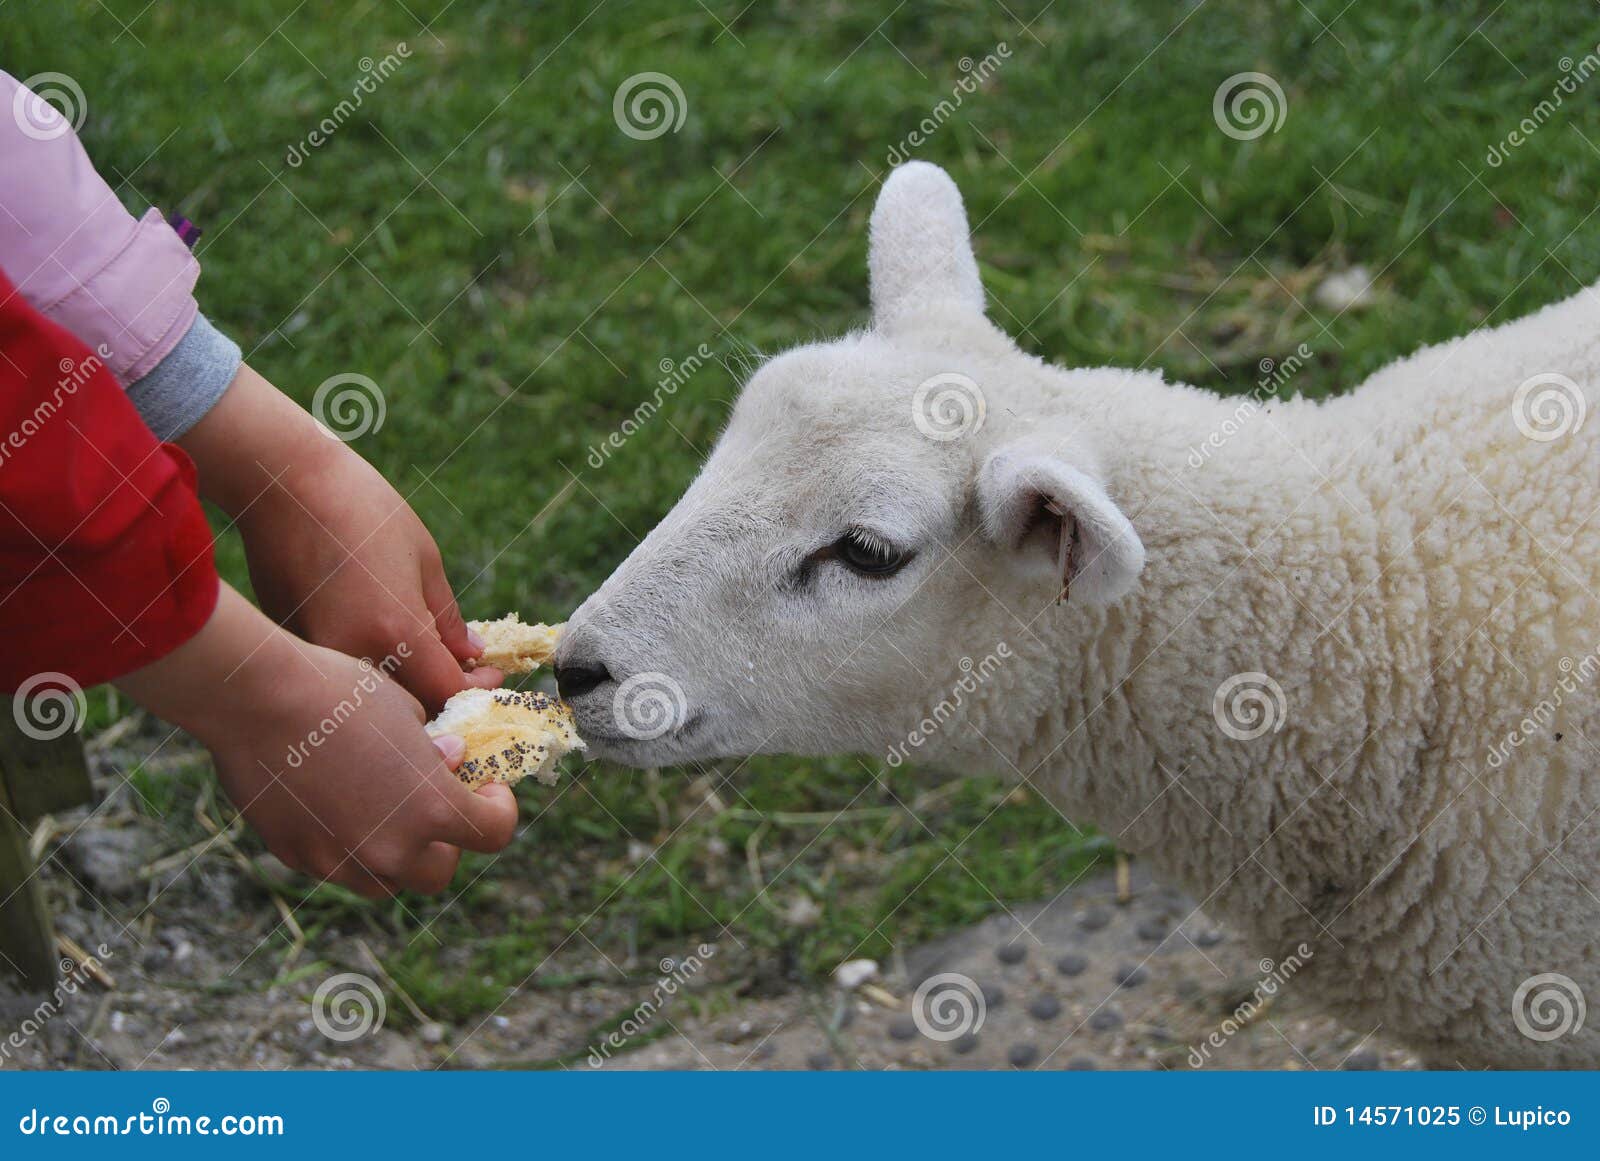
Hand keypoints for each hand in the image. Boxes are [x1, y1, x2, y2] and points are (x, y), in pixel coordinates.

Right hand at [116, 586, 518, 895]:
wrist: (256, 700)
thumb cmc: (338, 691)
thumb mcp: (406, 708)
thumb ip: (434, 748)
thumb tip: (450, 758)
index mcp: (432, 808)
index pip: (494, 834)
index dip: (499, 809)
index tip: (486, 788)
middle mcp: (391, 848)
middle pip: (438, 873)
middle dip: (445, 843)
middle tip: (433, 805)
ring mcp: (340, 860)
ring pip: (386, 882)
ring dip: (396, 855)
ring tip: (384, 810)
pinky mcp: (297, 857)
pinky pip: (337, 866)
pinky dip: (348, 846)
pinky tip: (335, 803)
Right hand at [179, 364, 497, 711]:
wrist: (282, 483)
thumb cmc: (363, 508)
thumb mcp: (424, 558)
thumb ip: (447, 618)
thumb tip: (470, 655)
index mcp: (397, 634)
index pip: (448, 693)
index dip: (476, 690)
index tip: (490, 673)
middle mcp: (356, 657)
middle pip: (412, 706)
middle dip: (445, 695)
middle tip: (464, 671)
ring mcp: (319, 657)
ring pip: (375, 699)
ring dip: (408, 689)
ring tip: (427, 657)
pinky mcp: (293, 648)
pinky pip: (342, 679)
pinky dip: (371, 675)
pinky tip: (382, 645)